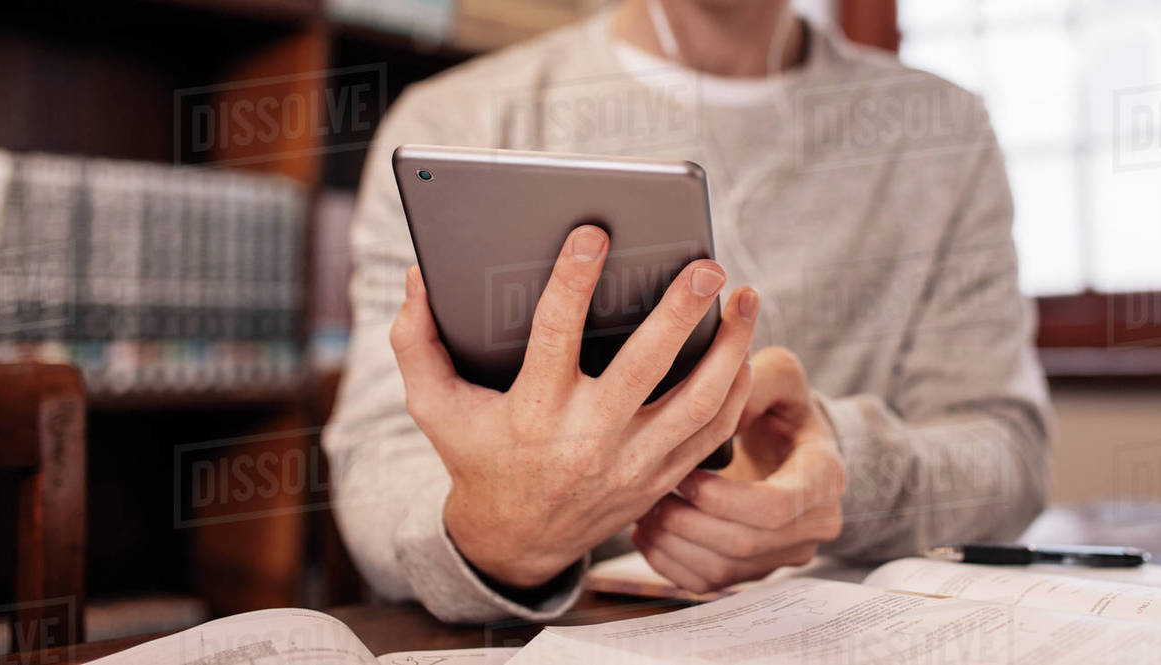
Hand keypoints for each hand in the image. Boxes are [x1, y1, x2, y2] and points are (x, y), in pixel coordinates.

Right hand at [390, 225, 759, 587]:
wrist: (515, 542)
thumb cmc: (476, 456)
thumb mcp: (434, 406)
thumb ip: (416, 341)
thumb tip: (419, 278)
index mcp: (533, 411)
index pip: (554, 335)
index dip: (572, 280)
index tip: (594, 231)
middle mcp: (588, 438)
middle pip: (645, 366)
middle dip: (680, 311)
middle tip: (708, 264)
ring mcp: (632, 463)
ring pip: (698, 402)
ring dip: (729, 348)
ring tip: (745, 298)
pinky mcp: (660, 478)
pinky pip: (712, 434)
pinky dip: (735, 391)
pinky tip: (743, 351)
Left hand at [632, 347, 845, 593]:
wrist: (790, 443)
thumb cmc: (779, 404)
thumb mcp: (776, 374)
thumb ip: (754, 383)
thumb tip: (722, 417)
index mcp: (824, 476)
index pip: (773, 507)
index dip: (721, 497)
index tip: (684, 473)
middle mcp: (814, 524)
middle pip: (743, 543)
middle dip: (687, 522)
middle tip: (650, 492)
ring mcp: (786, 554)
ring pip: (724, 569)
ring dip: (673, 544)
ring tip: (644, 510)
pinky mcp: (758, 571)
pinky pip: (710, 584)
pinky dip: (670, 564)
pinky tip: (648, 534)